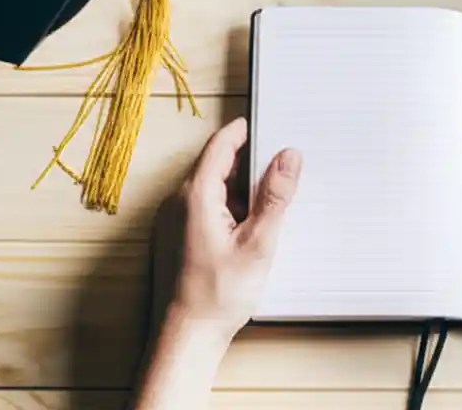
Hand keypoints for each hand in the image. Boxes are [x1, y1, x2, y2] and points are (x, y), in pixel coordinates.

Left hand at [152, 117, 302, 342]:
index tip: (264, 122)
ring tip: (268, 205)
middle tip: (278, 166)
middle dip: (247, 162)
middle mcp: (177, 203)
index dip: (243, 131)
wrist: (184, 338)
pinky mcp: (174, 238)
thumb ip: (275, 196)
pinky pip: (202, 209)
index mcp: (196, 196)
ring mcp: (172, 221)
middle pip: (215, 166)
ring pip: (210, 189)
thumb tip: (289, 156)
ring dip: (238, 190)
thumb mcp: (258, 243)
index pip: (220, 146)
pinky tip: (246, 230)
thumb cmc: (217, 296)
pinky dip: (227, 208)